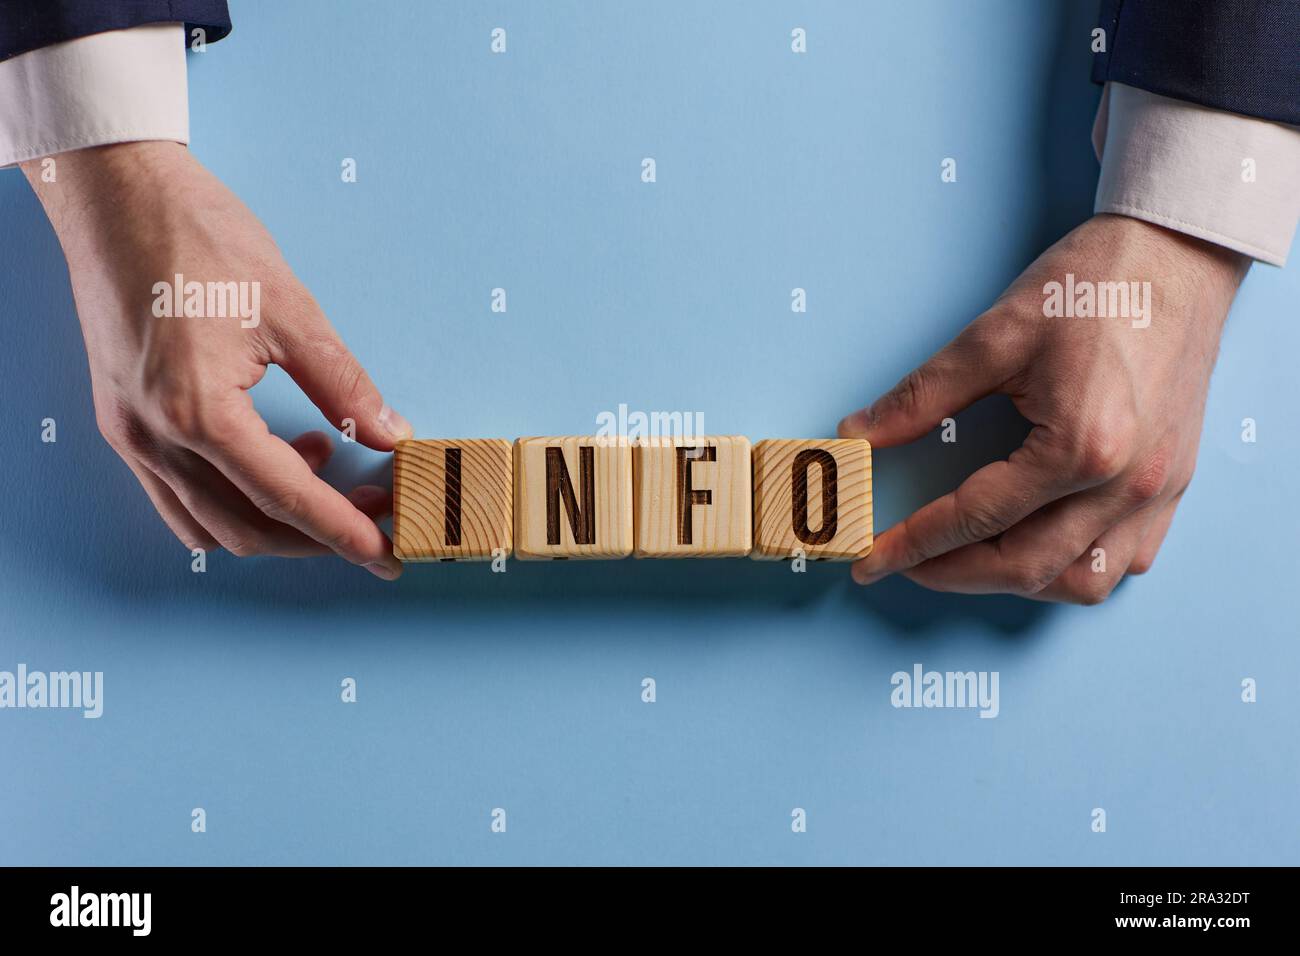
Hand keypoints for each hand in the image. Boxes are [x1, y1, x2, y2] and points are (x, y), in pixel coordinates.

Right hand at [23, 142, 409, 578]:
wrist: (115, 192)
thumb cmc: (197, 236)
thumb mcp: (290, 309)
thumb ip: (344, 384)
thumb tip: (390, 433)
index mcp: (197, 412)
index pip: (286, 499)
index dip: (345, 533)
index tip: (388, 555)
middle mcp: (153, 438)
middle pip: (247, 528)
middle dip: (318, 534)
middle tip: (377, 513)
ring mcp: (128, 435)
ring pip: (209, 523)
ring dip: (275, 519)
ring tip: (331, 470)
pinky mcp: (122, 422)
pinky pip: (178, 495)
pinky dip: (233, 497)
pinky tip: (279, 453)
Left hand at [839, 214, 1247, 603]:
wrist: (1179, 253)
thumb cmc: (1095, 284)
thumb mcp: (993, 335)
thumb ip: (921, 397)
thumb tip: (859, 434)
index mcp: (1081, 448)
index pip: (975, 519)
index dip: (912, 544)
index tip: (870, 558)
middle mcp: (1128, 484)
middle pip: (1028, 568)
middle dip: (953, 573)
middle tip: (904, 561)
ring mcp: (1160, 489)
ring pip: (1084, 581)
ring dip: (1018, 580)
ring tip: (966, 557)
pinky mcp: (1177, 483)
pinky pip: (1126, 557)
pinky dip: (1075, 565)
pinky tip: (1038, 541)